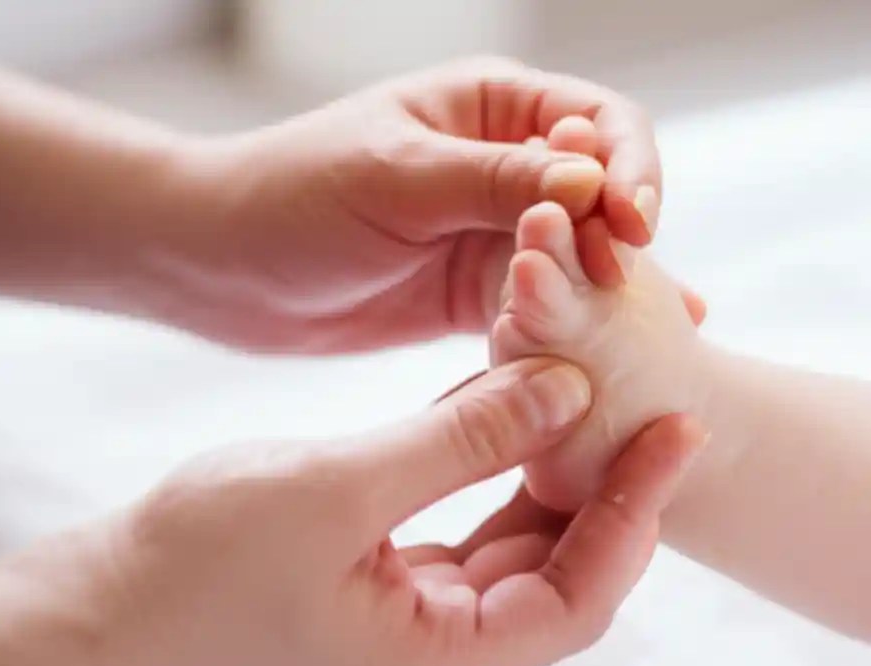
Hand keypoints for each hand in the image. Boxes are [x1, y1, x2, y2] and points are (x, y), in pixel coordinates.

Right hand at [0, 358, 703, 665]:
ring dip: (556, 472)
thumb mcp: (342, 486)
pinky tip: (516, 406)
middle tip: (655, 404)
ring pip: (524, 542)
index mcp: (445, 658)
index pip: (584, 592)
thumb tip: (563, 387)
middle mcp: (446, 647)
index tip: (677, 430)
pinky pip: (473, 524)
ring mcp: (421, 616)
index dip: (638, 510)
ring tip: (596, 393)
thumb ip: (461, 439)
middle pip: (567, 568)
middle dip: (611, 487)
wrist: (109, 596)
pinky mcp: (394, 578)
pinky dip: (498, 469)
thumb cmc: (204, 560)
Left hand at [161, 57, 663, 352]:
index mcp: (491, 105)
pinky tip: (625, 356)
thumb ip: (496, 179)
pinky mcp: (479, 294)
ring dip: (610, 288)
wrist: (219, 268)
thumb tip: (594, 180)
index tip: (632, 224)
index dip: (630, 168)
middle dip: (624, 236)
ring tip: (651, 333)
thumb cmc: (293, 196)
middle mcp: (505, 163)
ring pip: (581, 256)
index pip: (600, 121)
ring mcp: (495, 232)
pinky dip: (579, 327)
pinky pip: (546, 308)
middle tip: (623, 281)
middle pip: (605, 193)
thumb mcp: (398, 178)